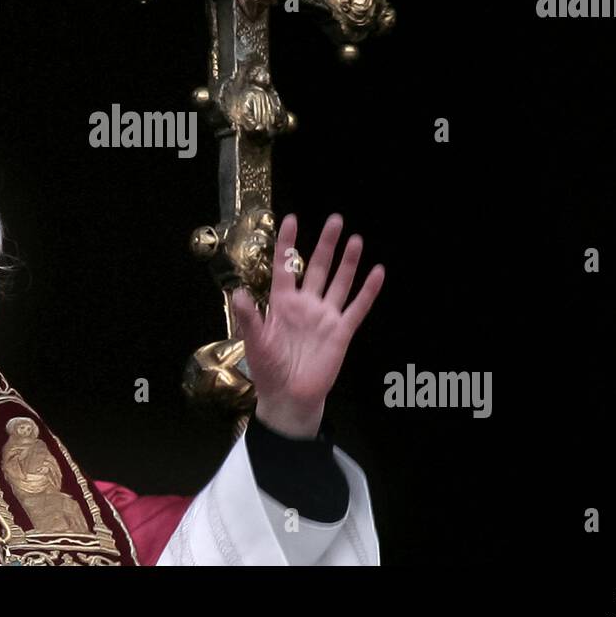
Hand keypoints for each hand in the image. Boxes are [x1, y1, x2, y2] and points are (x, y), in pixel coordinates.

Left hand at [231, 213, 384, 438]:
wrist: (289, 398)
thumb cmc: (269, 370)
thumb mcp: (255, 342)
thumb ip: (249, 317)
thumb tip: (238, 292)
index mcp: (282, 303)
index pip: (285, 267)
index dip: (287, 243)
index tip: (291, 219)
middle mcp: (305, 304)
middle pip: (317, 267)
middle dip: (325, 244)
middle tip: (335, 219)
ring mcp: (325, 316)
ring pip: (339, 282)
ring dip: (347, 262)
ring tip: (355, 239)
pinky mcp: (341, 331)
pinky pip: (357, 308)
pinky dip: (368, 291)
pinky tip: (377, 272)